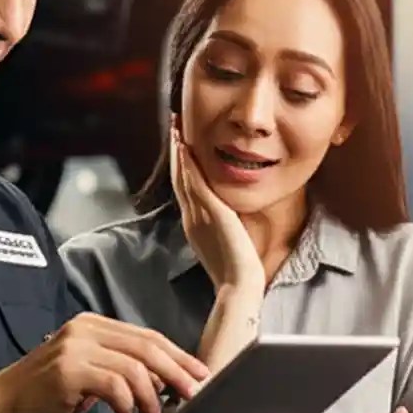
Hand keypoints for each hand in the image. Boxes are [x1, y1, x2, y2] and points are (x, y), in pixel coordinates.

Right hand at [0, 313, 208, 412]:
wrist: (1, 407)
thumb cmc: (45, 396)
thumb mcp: (87, 373)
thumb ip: (119, 369)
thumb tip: (164, 380)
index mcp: (93, 325)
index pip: (146, 335)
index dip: (177, 355)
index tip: (199, 374)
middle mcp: (86, 329)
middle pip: (146, 347)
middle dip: (176, 372)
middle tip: (194, 396)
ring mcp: (76, 347)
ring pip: (135, 368)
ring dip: (152, 399)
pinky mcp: (69, 371)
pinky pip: (115, 386)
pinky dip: (128, 405)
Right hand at [170, 120, 265, 292]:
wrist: (239, 286)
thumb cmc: (236, 270)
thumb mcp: (224, 242)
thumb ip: (221, 226)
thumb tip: (226, 213)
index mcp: (193, 224)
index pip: (183, 187)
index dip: (179, 164)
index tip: (179, 143)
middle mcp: (191, 217)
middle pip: (178, 178)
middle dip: (175, 151)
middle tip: (173, 126)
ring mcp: (198, 215)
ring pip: (183, 177)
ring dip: (179, 151)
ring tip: (176, 128)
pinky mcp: (211, 214)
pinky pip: (195, 185)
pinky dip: (188, 165)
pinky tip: (186, 147)